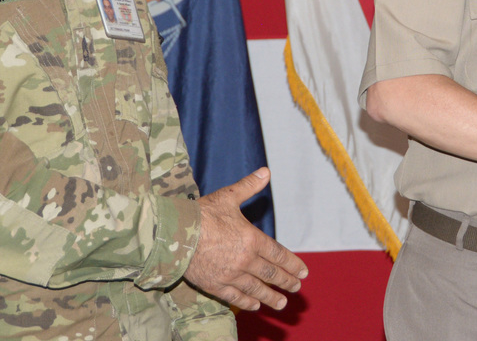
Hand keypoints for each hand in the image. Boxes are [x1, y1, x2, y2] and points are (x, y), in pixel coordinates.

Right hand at [184, 168, 307, 309]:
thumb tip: (266, 172)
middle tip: (297, 287)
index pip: (278, 255)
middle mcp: (245, 259)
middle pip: (271, 274)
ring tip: (281, 303)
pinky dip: (246, 302)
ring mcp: (230, 274)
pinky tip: (254, 305)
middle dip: (286, 281)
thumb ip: (249, 186)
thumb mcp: (228, 196)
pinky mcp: (214, 285)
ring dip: (270, 296)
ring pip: (256, 288)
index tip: (302, 271)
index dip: (292, 264)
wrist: (174, 233)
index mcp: (251, 239)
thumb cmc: (202, 213)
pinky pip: (235, 297)